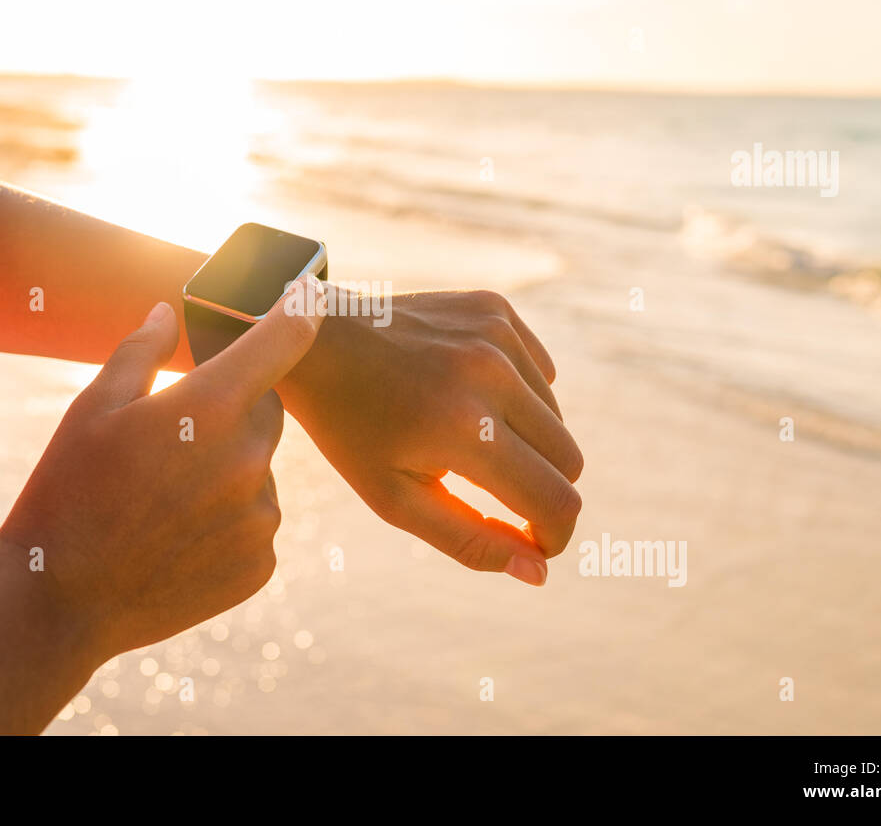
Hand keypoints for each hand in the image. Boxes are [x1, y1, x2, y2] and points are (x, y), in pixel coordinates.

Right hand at [0, 277, 324, 662]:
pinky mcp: (260, 564)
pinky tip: (177, 536)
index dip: (298, 311)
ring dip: (228, 473)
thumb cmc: (68, 491)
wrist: (58, 600)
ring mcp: (260, 517)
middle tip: (176, 437)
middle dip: (231, 412)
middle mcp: (250, 460)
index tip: (309, 294)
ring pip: (260, 473)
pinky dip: (228, 523)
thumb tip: (167, 311)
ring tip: (164, 499)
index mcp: (211, 408)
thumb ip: (140, 350)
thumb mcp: (93, 407)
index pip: (282, 341)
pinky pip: (255, 524)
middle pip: (266, 413)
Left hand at [277, 289, 580, 585]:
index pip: (555, 502)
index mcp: (464, 429)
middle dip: (542, 491)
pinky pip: (542, 372)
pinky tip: (468, 396)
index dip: (552, 537)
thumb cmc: (349, 430)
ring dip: (527, 442)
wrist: (311, 340)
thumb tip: (540, 573)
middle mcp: (490, 374)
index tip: (531, 546)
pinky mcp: (494, 307)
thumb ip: (471, 541)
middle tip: (497, 496)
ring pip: (557, 418)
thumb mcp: (395, 499)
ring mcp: (495, 333)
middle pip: (568, 461)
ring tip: (466, 440)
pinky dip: (519, 396)